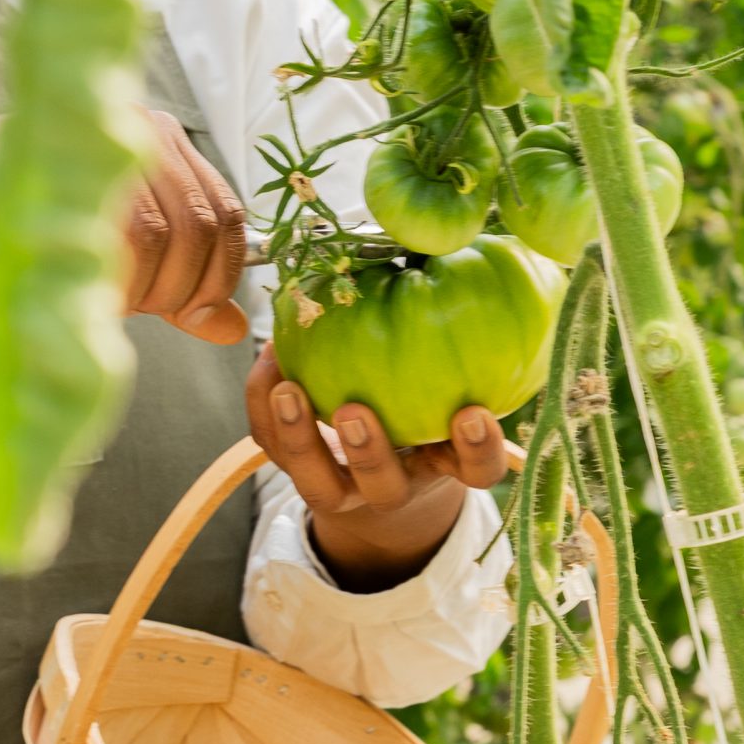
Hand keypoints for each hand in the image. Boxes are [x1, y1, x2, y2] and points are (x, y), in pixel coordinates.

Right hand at [0, 109, 247, 344]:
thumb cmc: (27, 220)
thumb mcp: (117, 261)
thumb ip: (178, 290)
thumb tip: (235, 328)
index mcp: (170, 149)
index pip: (228, 216)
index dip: (221, 277)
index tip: (195, 316)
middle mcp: (146, 129)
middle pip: (200, 226)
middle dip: (179, 290)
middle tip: (133, 313)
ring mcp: (102, 134)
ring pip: (161, 230)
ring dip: (138, 286)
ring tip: (98, 299)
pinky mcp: (61, 152)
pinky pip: (109, 225)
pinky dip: (103, 272)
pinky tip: (77, 284)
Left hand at [246, 343, 507, 591]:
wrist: (381, 473)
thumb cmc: (426, 410)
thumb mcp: (449, 390)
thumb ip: (454, 348)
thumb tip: (437, 256)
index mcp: (444, 465)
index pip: (477, 470)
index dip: (478, 449)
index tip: (472, 414)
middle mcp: (394, 485)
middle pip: (384, 487)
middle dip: (368, 452)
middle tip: (353, 411)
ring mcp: (345, 488)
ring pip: (321, 486)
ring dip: (302, 438)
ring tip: (289, 391)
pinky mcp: (303, 474)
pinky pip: (275, 449)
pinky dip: (265, 408)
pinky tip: (269, 363)